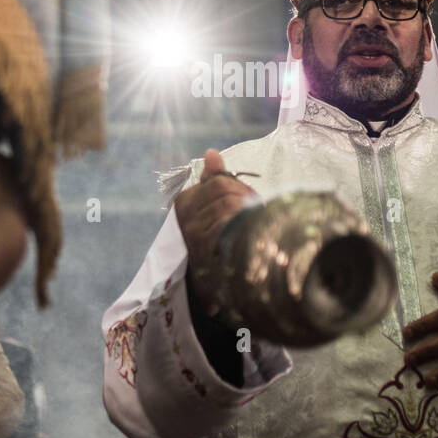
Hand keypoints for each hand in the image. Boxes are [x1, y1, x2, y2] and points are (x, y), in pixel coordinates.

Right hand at [173, 149, 257, 314]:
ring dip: (247, 213)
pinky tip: (248, 235)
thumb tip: (211, 153)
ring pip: (229, 206)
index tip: (245, 201)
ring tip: (251, 225)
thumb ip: (213, 180)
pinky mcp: (206, 247)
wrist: (214, 284)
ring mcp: (194, 232)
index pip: (217, 182)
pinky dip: (243, 226)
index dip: (238, 189)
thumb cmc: (217, 239)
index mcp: (184, 202)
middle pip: (225, 191)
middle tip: (252, 214)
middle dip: (244, 199)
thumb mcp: (214, 207)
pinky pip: (229, 223)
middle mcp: (185, 216)